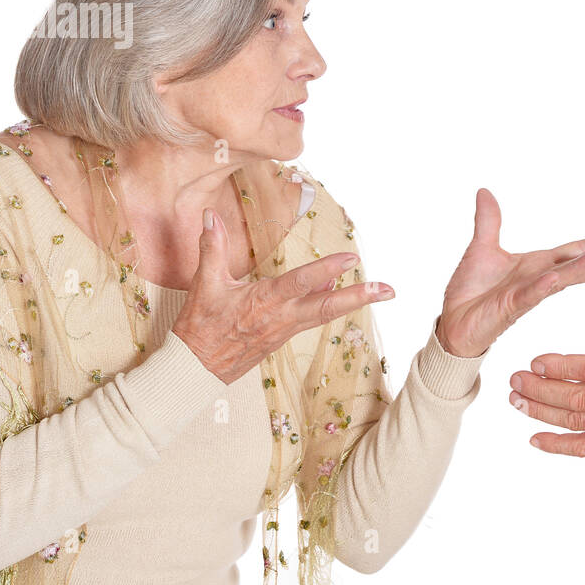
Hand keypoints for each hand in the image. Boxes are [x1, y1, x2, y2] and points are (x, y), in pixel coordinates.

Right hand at [172, 208, 395, 384]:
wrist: (195, 369)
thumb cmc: (199, 327)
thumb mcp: (205, 285)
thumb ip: (212, 247)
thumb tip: (211, 215)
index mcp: (264, 301)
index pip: (301, 282)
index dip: (327, 270)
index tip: (351, 259)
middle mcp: (281, 317)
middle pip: (328, 306)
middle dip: (360, 297)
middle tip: (389, 290)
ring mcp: (285, 330)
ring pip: (324, 314)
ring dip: (351, 302)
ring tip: (377, 291)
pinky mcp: (283, 338)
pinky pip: (311, 320)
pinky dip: (326, 306)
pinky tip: (336, 293)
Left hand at [434, 188, 584, 358]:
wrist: (452, 322)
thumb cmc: (471, 292)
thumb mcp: (481, 248)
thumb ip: (489, 221)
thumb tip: (485, 192)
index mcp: (538, 265)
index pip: (576, 250)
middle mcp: (540, 279)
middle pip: (581, 264)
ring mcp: (528, 293)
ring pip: (562, 279)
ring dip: (583, 268)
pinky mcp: (510, 306)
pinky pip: (530, 295)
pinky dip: (543, 286)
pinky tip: (557, 279)